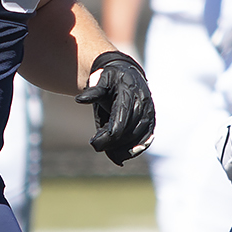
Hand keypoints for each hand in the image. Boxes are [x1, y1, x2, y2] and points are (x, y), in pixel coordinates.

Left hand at [76, 51, 154, 165]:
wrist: (129, 74)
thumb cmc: (112, 79)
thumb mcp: (101, 80)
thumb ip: (93, 91)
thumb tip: (79, 99)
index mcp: (129, 91)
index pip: (122, 116)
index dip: (109, 133)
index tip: (94, 142)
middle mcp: (143, 102)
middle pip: (129, 129)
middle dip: (112, 142)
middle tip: (95, 146)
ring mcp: (149, 112)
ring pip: (138, 137)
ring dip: (122, 149)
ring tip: (108, 154)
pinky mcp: (151, 121)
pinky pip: (146, 139)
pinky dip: (134, 150)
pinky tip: (121, 156)